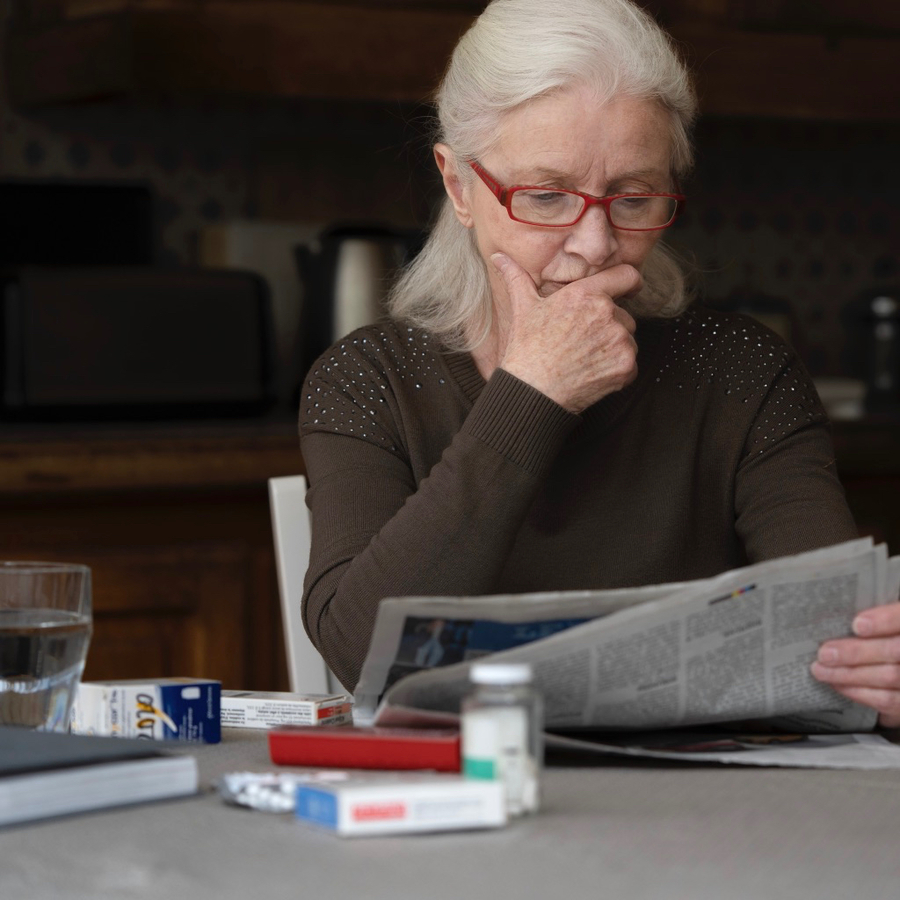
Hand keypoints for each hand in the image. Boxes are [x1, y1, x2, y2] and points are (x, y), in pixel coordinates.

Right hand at [491, 253, 639, 412]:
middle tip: (581, 341)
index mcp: (585, 295)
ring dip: (613, 348)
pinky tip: (591, 372)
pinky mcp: (625, 366)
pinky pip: (630, 363)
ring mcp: (619, 341)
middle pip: (624, 315)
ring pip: (627, 340)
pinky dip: (616, 369)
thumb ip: (516, 277)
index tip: (628, 290)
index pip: (627, 276)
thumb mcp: (522, 308)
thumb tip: (498, 257)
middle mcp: (607, 314)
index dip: (628, 283)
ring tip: (583, 358)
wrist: (532, 392)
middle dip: (609, 326)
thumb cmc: (526, 350)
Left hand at [811, 602, 899, 727]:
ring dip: (851, 675)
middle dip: (856, 653)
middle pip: (895, 650)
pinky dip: (861, 694)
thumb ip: (877, 613)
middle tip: (825, 653)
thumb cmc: (885, 633)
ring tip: (822, 670)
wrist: (894, 657)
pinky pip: (890, 701)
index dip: (884, 621)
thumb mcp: (888, 611)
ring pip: (890, 677)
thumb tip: (845, 617)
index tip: (857, 624)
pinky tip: (840, 685)